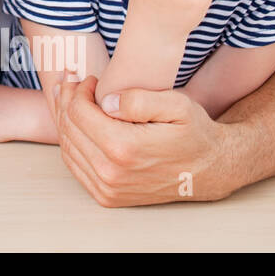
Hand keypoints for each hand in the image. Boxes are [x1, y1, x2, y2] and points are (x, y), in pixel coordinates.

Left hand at [54, 75, 236, 205]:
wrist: (210, 170)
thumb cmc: (193, 133)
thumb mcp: (176, 105)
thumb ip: (138, 100)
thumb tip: (105, 101)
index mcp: (124, 148)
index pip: (78, 112)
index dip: (78, 90)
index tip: (89, 79)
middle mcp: (111, 172)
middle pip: (69, 128)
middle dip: (66, 100)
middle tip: (71, 81)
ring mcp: (107, 188)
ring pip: (67, 147)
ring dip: (63, 119)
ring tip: (68, 96)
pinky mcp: (107, 196)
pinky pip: (75, 165)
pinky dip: (69, 141)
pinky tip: (73, 122)